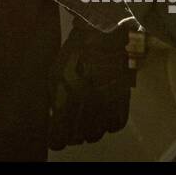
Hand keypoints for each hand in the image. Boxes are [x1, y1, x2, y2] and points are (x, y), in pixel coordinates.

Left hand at [47, 22, 135, 150]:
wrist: (103, 35)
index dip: (57, 138)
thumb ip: (53, 99)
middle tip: (70, 126)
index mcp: (65, 100)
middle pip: (78, 139)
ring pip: (96, 134)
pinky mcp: (122, 101)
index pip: (59, 137)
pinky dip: (108, 123)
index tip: (56, 136)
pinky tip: (102, 113)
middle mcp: (86, 108)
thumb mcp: (54, 73)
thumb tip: (53, 117)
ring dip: (89, 130)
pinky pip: (115, 125)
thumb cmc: (74, 52)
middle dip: (72, 134)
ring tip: (86, 118)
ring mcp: (106, 106)